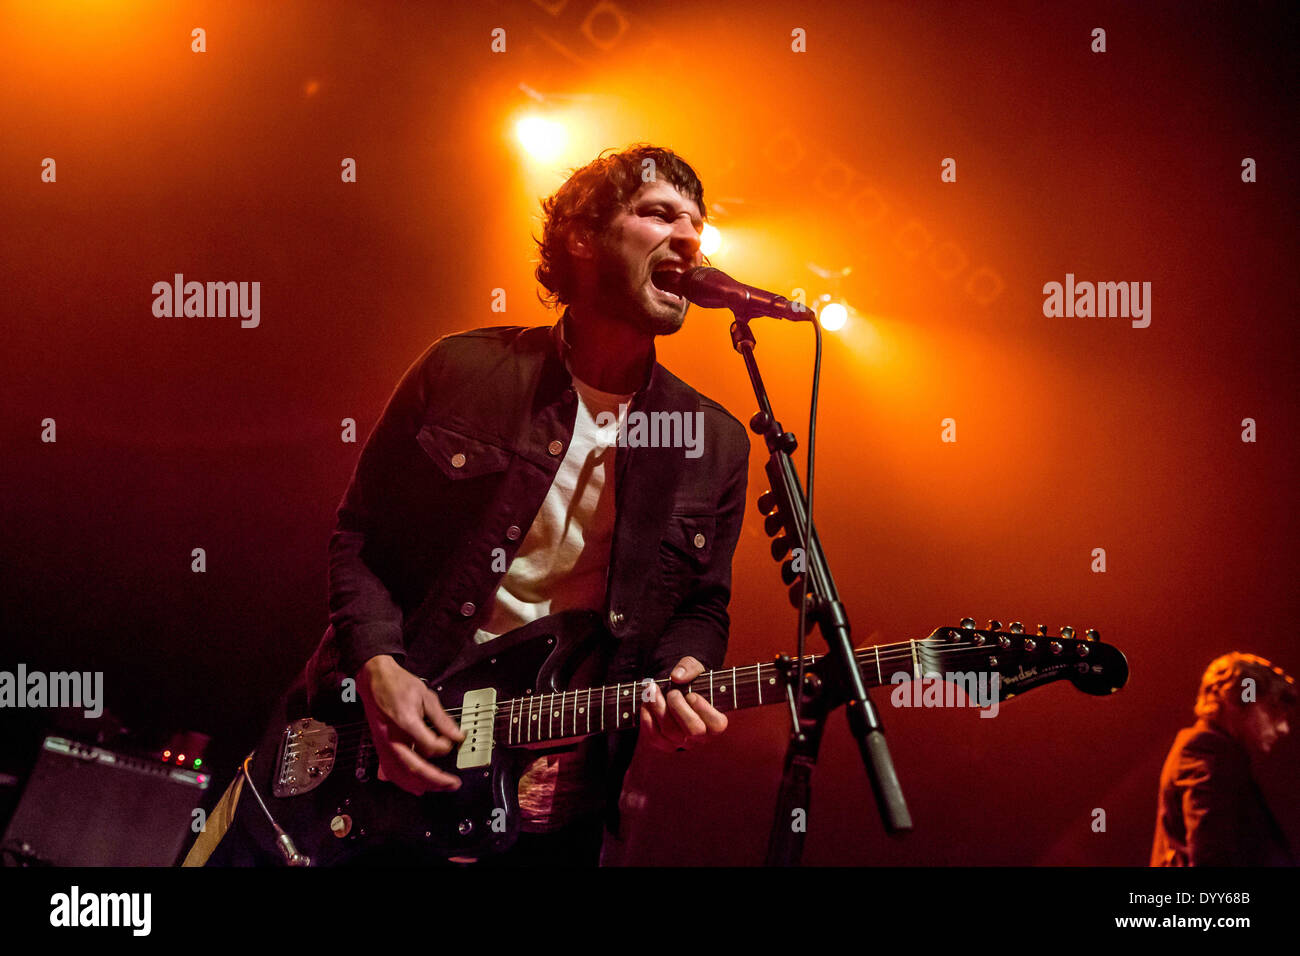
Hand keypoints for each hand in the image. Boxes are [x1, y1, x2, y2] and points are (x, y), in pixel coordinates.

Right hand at [356, 654, 464, 794]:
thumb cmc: (398, 685)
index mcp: (404, 721)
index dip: (444, 747)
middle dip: (435, 780)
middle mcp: (392, 737)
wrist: (374, 680)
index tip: (454, 741)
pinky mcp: (380, 748)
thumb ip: (442, 719)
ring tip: (440, 787)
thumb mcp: (426, 696)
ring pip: (401, 774)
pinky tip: (417, 788)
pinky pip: (390, 772)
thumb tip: (457, 735)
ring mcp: (383, 745)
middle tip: (453, 783)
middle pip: (413, 768)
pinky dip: (404, 783)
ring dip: (422, 784)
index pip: (429, 746)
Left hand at [638, 656, 727, 752]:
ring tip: (653, 690)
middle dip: (679, 708)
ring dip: (659, 708)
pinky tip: (647, 703)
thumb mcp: (694, 668)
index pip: (717, 724)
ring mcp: (682, 743)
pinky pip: (654, 736)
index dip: (704, 709)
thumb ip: (690, 667)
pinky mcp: (664, 744)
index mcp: (714, 721)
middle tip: (673, 693)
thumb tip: (677, 676)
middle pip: (694, 731)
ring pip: (670, 733)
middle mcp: (700, 736)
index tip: (692, 694)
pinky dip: (647, 718)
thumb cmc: (689, 682)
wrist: (673, 692)